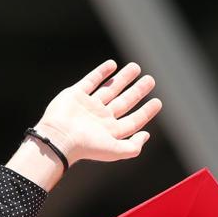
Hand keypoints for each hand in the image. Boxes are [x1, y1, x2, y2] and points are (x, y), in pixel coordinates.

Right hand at [33, 60, 161, 164]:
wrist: (59, 137)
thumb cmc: (86, 146)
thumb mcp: (114, 151)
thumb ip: (132, 146)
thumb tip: (146, 135)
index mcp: (110, 131)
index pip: (133, 120)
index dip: (146, 112)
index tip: (158, 101)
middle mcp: (100, 118)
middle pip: (124, 102)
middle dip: (138, 91)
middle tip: (151, 80)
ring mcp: (88, 106)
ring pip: (110, 89)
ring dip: (123, 79)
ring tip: (136, 67)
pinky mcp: (75, 95)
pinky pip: (91, 81)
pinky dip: (101, 72)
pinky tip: (112, 65)